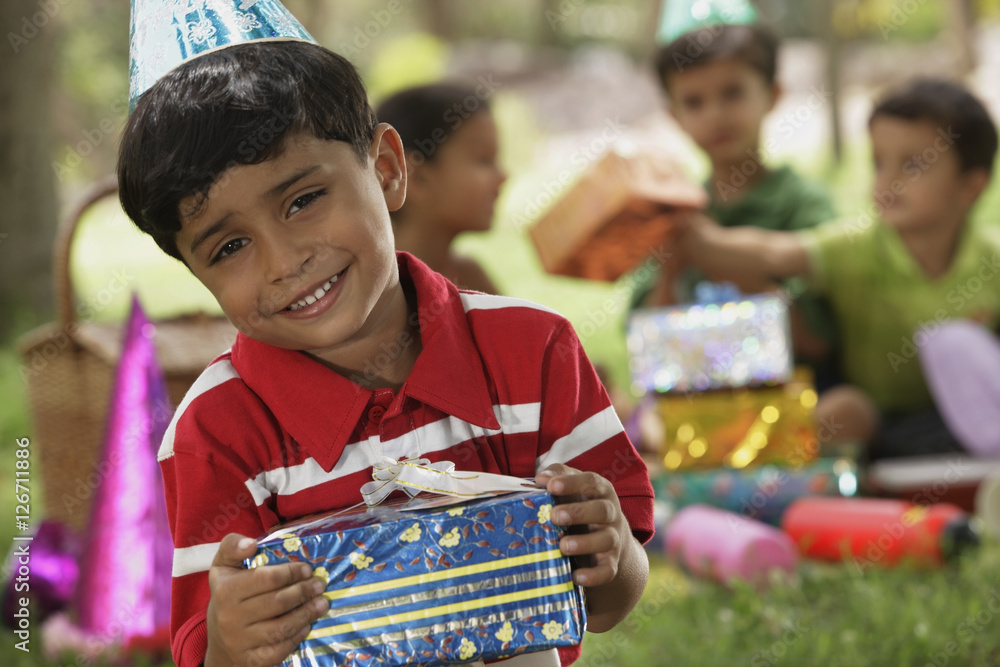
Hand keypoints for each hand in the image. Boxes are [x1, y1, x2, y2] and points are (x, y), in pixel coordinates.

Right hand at [204, 533, 329, 666]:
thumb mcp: (224, 566)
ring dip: (306, 614)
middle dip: (303, 591)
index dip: (290, 572)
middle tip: (320, 585)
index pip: (265, 579)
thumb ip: (232, 546)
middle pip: (277, 603)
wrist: (219, 638)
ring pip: (281, 628)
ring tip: (322, 603)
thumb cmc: (228, 593)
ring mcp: (240, 642)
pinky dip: (296, 638)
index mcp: (226, 590)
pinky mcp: (251, 660)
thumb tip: (251, 543)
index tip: (307, 568)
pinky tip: (307, 626)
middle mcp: (230, 618)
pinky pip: (278, 650)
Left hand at [535, 464, 628, 587]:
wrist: (611, 541)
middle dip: (578, 512)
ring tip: (563, 546)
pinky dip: (593, 575)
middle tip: (554, 516)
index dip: (572, 483)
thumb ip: (557, 477)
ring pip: (606, 539)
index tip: (551, 486)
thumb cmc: (582, 506)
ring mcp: (613, 539)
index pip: (591, 482)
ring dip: (585, 543)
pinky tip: (575, 576)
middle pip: (602, 510)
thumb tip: (540, 478)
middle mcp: (611, 514)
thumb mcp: (573, 488)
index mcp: (601, 491)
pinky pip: (607, 570)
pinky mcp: (611, 563)